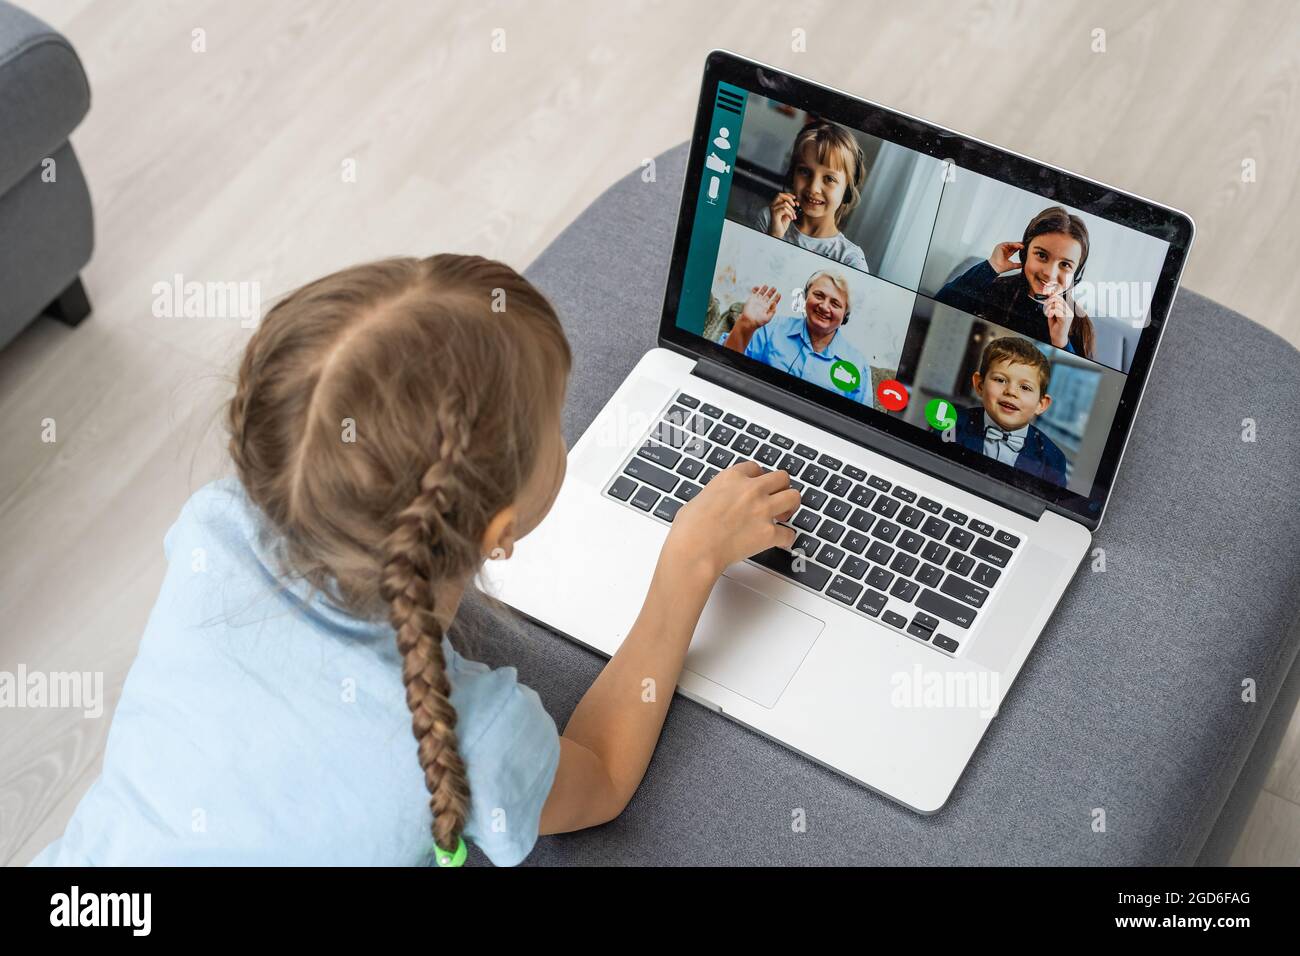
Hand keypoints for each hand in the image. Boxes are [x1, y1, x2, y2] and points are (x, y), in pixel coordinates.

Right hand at [664, 462, 799, 578]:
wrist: (695, 549)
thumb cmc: (689, 528)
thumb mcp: (697, 499)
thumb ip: (713, 497)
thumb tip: (712, 504)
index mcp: (732, 478)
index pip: (754, 467)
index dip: (758, 477)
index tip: (758, 484)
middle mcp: (751, 490)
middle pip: (781, 478)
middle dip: (781, 488)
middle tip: (777, 498)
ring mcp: (763, 510)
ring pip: (793, 497)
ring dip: (790, 506)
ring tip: (784, 515)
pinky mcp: (769, 532)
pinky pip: (789, 533)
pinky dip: (786, 538)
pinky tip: (781, 541)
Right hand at [739, 285, 780, 329]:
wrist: (748, 321)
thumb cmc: (758, 321)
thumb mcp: (768, 318)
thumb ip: (772, 311)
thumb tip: (775, 303)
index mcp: (767, 308)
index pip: (773, 301)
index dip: (776, 298)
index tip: (779, 294)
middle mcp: (763, 303)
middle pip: (768, 296)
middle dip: (772, 292)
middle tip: (774, 288)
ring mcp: (757, 301)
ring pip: (762, 293)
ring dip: (764, 289)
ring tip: (767, 286)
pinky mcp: (752, 299)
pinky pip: (754, 292)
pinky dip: (755, 289)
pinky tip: (758, 287)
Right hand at [768, 191, 798, 236]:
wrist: (778, 232)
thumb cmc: (782, 223)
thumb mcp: (789, 212)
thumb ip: (791, 206)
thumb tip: (796, 202)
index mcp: (775, 204)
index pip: (781, 194)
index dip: (788, 195)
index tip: (795, 198)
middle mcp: (772, 205)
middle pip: (780, 195)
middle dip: (789, 199)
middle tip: (794, 205)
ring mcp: (773, 209)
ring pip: (785, 204)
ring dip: (792, 210)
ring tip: (794, 216)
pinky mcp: (774, 214)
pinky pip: (785, 210)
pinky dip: (790, 214)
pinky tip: (791, 218)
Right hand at [989, 241, 1023, 273]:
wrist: (996, 268)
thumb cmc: (1000, 267)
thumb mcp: (1012, 265)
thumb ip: (1018, 265)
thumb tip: (1023, 265)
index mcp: (1005, 255)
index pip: (1013, 250)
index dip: (1018, 249)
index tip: (1024, 248)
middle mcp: (1003, 251)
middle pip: (1012, 246)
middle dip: (1018, 245)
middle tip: (1024, 246)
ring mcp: (1001, 248)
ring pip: (1011, 244)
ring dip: (1017, 244)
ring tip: (1022, 246)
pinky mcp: (1000, 246)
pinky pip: (1008, 243)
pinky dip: (1014, 244)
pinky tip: (1018, 245)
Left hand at [1043, 293, 1073, 347]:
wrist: (1058, 338)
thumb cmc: (1056, 327)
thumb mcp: (1053, 315)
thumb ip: (1052, 307)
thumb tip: (1049, 299)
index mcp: (1067, 310)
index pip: (1061, 299)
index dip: (1053, 296)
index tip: (1047, 297)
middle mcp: (1069, 312)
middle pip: (1059, 300)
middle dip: (1050, 301)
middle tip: (1045, 305)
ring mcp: (1068, 315)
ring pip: (1057, 304)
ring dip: (1049, 308)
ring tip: (1047, 313)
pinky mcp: (1065, 319)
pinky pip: (1057, 311)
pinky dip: (1051, 312)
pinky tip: (1049, 315)